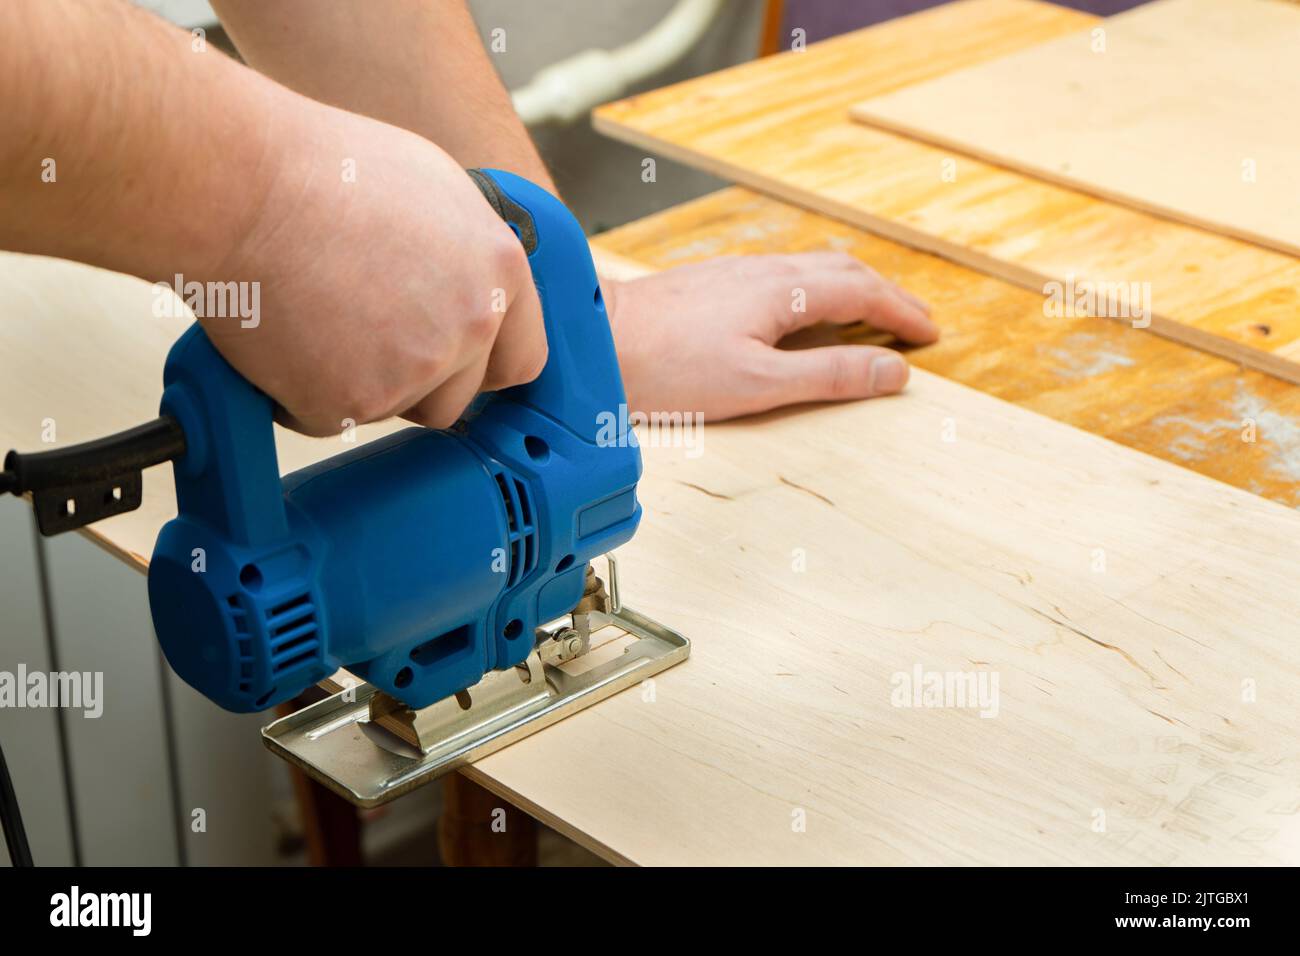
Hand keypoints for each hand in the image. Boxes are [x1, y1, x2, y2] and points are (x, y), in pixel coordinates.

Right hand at [203, 99, 545, 435]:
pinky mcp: (353, 402)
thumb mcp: (435, 190)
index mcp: (500, 273)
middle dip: (416, 380)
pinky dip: (303, 394)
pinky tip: (284, 338)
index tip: (453, 365)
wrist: (242, 188)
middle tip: (362, 333)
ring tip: (319, 320)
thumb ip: (469, 255)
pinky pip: (332, 419)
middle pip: (458, 396)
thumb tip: (473, 285)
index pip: (521, 359)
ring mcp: (415, 369)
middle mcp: (470, 326)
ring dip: (363, 387)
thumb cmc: (323, 171)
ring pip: (396, 409)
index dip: (481, 365)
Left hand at [603, 253, 937, 419]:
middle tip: (914, 319)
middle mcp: (764, 270)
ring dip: (852, 287)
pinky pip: (784, 275)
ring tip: (871, 312)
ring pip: (812, 268)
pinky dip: (816, 290)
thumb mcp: (758, 383)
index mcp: (784, 291)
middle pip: (844, 270)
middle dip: (887, 293)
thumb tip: (891, 372)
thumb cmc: (668, 367)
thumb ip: (828, 376)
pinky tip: (802, 311)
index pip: (864, 292)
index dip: (903, 311)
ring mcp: (736, 273)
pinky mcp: (712, 283)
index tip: (930, 334)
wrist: (596, 340)